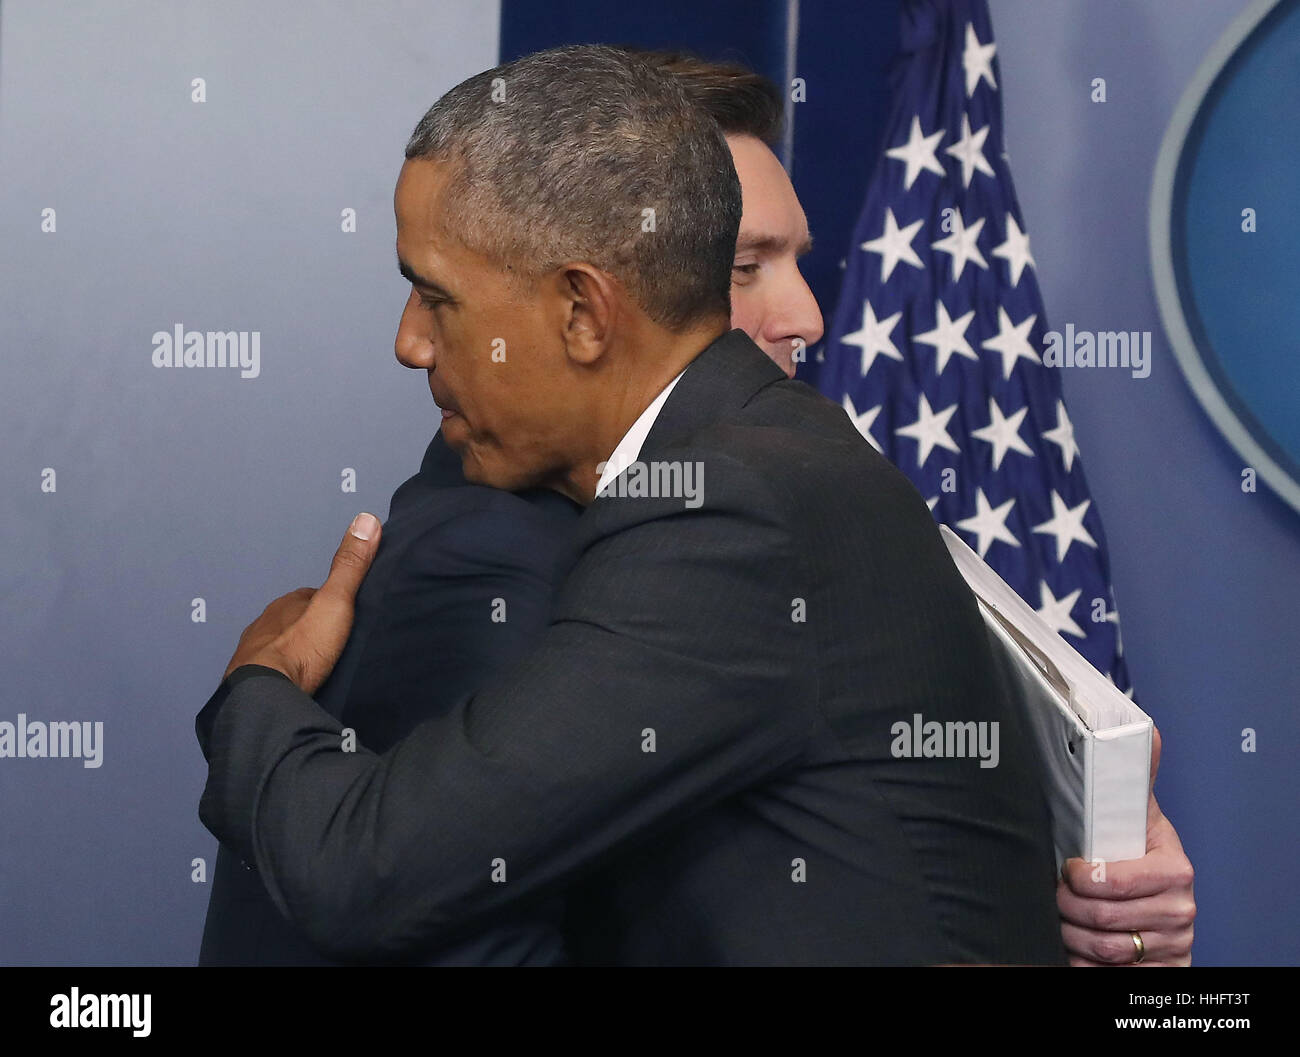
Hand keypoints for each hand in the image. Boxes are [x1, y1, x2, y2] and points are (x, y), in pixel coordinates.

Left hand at [222, 513, 381, 693]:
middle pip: (295, 622)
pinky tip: (297, 685)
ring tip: (319, 667)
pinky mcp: (249, 681)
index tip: (350, 613)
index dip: (332, 603)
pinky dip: (284, 676)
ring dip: (297, 653)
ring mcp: (253, 652)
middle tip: (337, 644)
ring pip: (281, 647)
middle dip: (313, 630)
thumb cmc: (302, 648)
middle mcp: (266, 623)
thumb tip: (366, 519)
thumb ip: (350, 566)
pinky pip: (271, 674)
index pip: (313, 596)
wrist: (266, 695)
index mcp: (287, 604)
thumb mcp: (336, 601)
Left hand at [1056, 725, 1195, 964]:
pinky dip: (1083, 963)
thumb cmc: (1136, 855)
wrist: (1158, 902)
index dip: (1083, 879)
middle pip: (1103, 921)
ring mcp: (1171, 945)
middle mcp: (1179, 910)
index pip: (1116, 882)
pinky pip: (1106, 976)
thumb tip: (1147, 733)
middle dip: (1067, 909)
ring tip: (1061, 917)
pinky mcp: (1161, 972)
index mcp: (1173, 869)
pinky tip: (1074, 947)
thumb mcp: (1137, 816)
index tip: (1068, 870)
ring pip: (1101, 951)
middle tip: (1055, 895)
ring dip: (1070, 935)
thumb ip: (1135, 777)